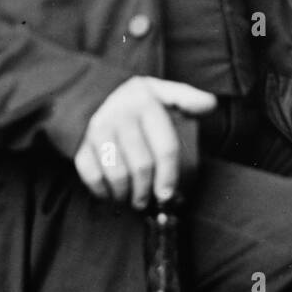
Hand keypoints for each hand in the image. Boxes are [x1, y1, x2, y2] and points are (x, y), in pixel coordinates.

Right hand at [73, 77, 216, 209]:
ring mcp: (98, 130)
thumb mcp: (161, 91)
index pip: (165, 148)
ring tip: (132, 198)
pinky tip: (110, 192)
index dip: (169, 176)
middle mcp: (121, 115)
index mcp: (146, 103)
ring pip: (117, 174)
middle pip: (142, 166)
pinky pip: (91, 175)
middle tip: (148, 200)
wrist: (91, 91)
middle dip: (147, 190)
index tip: (167, 194)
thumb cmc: (135, 100)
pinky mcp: (80, 143)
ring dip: (126, 194)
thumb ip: (187, 98)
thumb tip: (210, 104)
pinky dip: (101, 190)